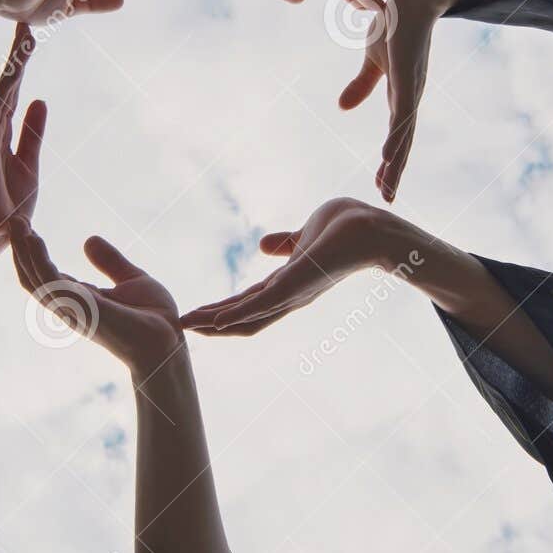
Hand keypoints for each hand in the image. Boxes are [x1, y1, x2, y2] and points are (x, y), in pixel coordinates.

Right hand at [0, 23, 45, 274]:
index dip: (22, 65)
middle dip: (17, 55)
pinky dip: (4, 90)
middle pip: (6, 84)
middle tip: (28, 23)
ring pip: (0, 92)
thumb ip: (32, 133)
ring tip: (25, 37)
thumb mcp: (28, 162)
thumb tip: (40, 101)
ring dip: (13, 65)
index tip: (32, 37)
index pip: (13, 91)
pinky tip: (15, 72)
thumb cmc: (7, 204)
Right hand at [11, 221, 185, 375]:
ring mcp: (74, 308)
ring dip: (24, 252)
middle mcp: (70, 306)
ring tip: (18, 224)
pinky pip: (52, 283)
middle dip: (21, 251)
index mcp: (79, 299)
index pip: (45, 276)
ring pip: (36, 281)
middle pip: (33, 278)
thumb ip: (109, 262)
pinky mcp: (82, 307)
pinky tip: (33, 240)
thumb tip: (88, 240)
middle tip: (14, 221)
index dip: (33, 253)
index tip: (26, 226)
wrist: (169, 339)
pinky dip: (39, 260)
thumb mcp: (130, 279)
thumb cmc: (153, 317)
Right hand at [180, 197, 413, 336]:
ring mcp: (292, 292)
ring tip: (188, 325)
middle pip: (243, 317)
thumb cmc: (345, 228)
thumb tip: (264, 246)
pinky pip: (262, 305)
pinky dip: (238, 315)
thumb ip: (284, 244)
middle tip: (179, 325)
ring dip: (216, 322)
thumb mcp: (303, 236)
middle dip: (211, 322)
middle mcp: (288, 295)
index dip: (220, 309)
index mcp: (287, 285)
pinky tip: (216, 321)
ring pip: (247, 316)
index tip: (194, 313)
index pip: (247, 302)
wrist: (372, 227)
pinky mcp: (297, 284)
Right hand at [338, 0, 469, 201]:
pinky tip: (390, 156)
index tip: (381, 186)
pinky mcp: (408, 78)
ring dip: (395, 162)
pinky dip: (396, 136)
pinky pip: (402, 114)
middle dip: (394, 172)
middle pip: (403, 142)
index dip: (390, 162)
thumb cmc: (393, 25)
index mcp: (400, 96)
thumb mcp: (371, 61)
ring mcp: (410, 89)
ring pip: (403, 134)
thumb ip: (361, 86)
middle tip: (386, 199)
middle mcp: (409, 97)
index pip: (396, 135)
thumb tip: (342, 108)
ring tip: (387, 187)